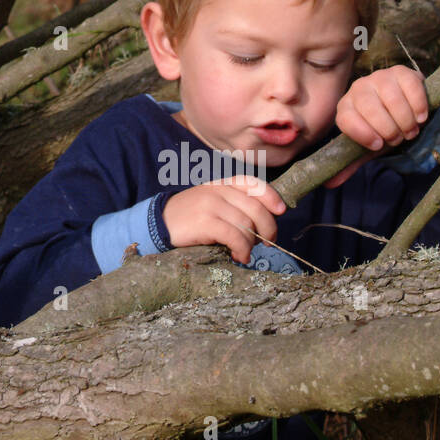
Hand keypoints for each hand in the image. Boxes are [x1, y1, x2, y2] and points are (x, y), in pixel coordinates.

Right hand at [162, 175, 285, 264]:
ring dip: (251, 243)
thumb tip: (262, 223)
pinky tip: (239, 256)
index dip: (270, 196)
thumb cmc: (188, 220)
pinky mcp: (205, 222)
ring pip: (246, 224)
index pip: (252, 183)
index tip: (281, 210)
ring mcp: (211, 205)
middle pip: (255, 206)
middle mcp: (218, 191)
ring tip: (245, 252)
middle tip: (268, 242)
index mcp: (221, 185)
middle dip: (268, 227)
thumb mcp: (211, 204)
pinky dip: (242, 249)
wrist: (157, 225)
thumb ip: (233, 206)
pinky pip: (235, 236)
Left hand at [325, 66, 430, 187]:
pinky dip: (418, 105)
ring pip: (392, 98)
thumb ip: (349, 163)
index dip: (363, 134)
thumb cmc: (381, 130)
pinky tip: (420, 116)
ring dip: (405, 120)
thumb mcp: (365, 148)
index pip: (347, 118)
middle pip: (371, 108)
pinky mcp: (402, 72)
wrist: (404, 110)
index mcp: (345, 107)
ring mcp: (380, 77)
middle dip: (389, 129)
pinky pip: (411, 86)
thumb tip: (329, 184)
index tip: (378, 145)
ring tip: (410, 130)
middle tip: (399, 139)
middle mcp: (359, 88)